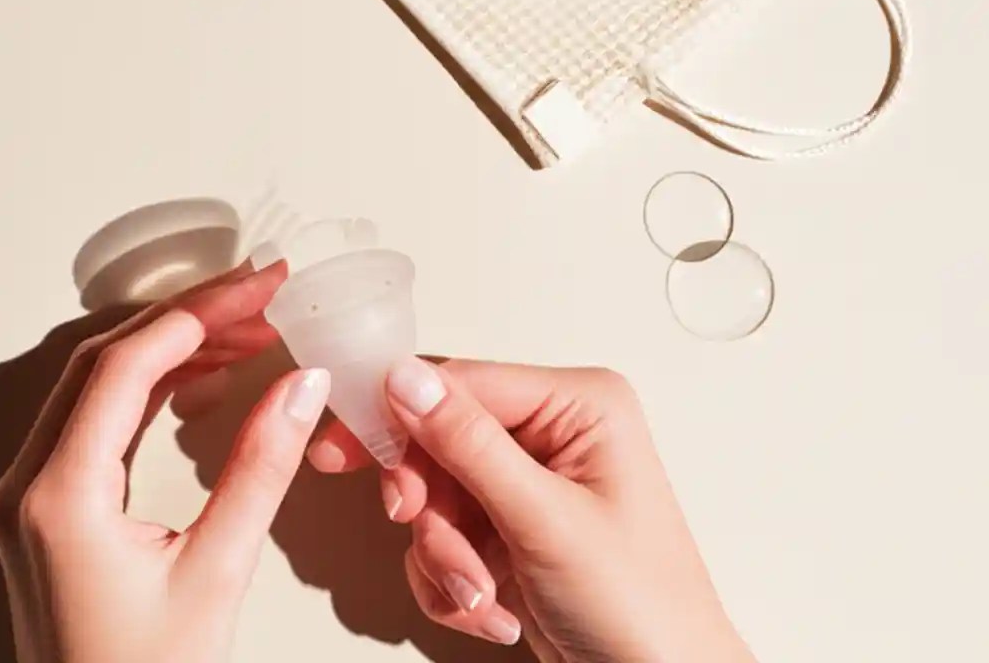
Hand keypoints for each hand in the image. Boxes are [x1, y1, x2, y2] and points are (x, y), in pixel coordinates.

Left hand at [0, 263, 331, 662]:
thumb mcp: (218, 572)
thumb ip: (259, 468)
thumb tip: (301, 385)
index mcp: (60, 496)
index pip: (125, 366)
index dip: (199, 313)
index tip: (259, 287)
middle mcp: (28, 485)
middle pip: (103, 360)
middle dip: (187, 319)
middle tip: (260, 297)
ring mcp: (29, 495)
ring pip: (95, 385)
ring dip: (170, 350)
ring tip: (246, 335)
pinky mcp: (46, 508)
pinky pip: (94, 421)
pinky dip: (149, 389)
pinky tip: (200, 383)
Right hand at [309, 358, 755, 662]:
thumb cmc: (643, 605)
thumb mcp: (546, 519)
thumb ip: (470, 445)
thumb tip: (407, 380)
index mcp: (580, 405)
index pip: (462, 383)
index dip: (398, 415)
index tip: (344, 450)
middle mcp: (554, 434)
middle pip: (438, 441)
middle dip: (430, 506)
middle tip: (418, 525)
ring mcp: (528, 485)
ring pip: (434, 496)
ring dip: (443, 554)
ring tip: (480, 591)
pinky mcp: (510, 530)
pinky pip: (444, 537)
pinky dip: (452, 579)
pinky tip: (490, 607)